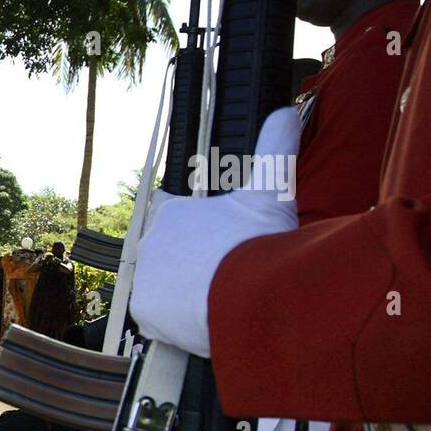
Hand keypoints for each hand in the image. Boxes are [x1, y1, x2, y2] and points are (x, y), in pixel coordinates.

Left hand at [130, 107, 300, 357]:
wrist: (247, 296)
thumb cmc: (256, 241)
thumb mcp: (271, 188)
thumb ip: (276, 148)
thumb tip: (287, 110)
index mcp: (173, 212)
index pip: (174, 214)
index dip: (199, 229)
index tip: (219, 241)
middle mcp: (150, 242)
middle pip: (171, 255)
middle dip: (194, 264)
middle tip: (227, 274)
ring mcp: (144, 278)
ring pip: (166, 286)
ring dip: (186, 292)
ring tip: (220, 299)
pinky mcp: (143, 311)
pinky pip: (159, 317)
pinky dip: (178, 320)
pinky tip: (205, 319)